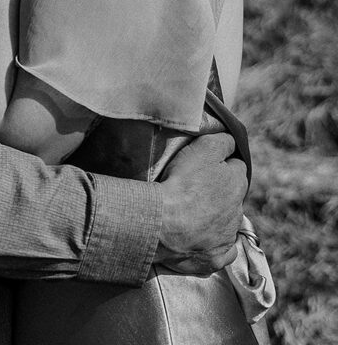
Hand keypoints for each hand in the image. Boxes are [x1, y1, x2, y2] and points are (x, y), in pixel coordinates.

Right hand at [155, 133, 246, 274]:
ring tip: (192, 214)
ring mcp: (227, 238)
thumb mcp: (204, 148)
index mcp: (237, 183)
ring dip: (215, 218)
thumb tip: (231, 142)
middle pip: (231, 197)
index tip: (206, 166)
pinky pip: (222, 252)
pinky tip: (200, 239)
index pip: (236, 167)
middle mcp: (237, 212)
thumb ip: (222, 141)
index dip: (221, 164)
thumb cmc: (182, 182)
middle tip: (196, 189)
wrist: (163, 223)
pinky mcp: (216, 259)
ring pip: (226, 224)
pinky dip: (213, 245)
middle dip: (219, 193)